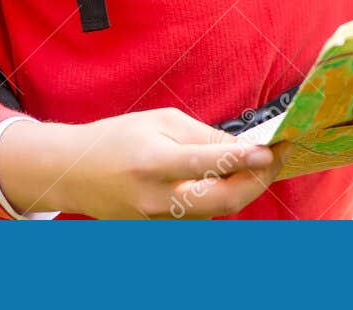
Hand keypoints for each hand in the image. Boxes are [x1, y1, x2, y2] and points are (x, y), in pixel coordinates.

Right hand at [0, 106, 283, 218]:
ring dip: (244, 188)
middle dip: (258, 182)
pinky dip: (223, 196)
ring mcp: (158, 220)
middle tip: (278, 158)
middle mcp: (156, 198)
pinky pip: (202, 215)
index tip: (271, 150)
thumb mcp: (159, 121)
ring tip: (263, 163)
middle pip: (221, 202)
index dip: (244, 159)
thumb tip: (243, 148)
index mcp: (153, 162)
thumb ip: (202, 136)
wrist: (74, 173)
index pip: (207, 164)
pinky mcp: (160, 230)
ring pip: (216, 211)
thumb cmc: (118, 138)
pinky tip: (234, 177)